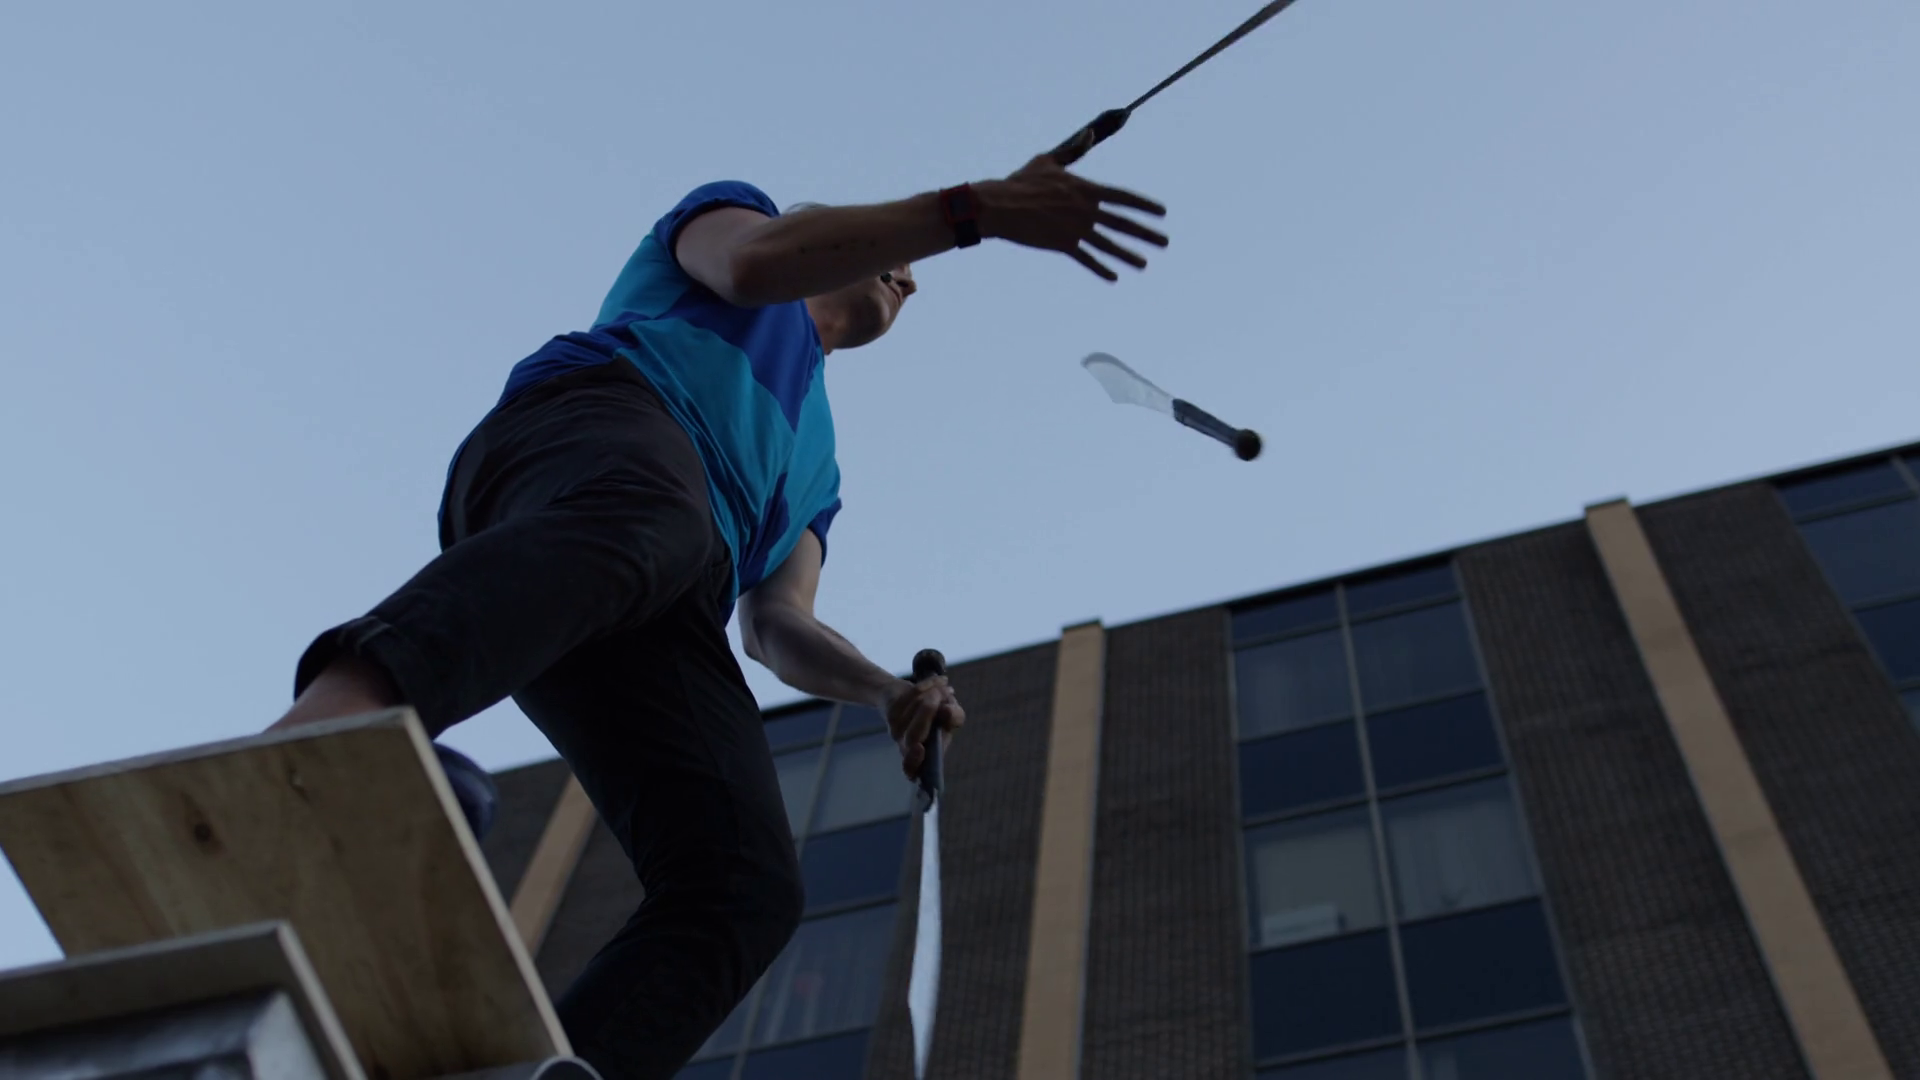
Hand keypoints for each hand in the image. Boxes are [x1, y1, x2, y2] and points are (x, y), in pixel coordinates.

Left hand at [883, 675, 966, 780]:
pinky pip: (911, 695)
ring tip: (943, 688)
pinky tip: (939, 681)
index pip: (913, 770)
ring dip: (933, 693)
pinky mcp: (890, 710)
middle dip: (930, 712)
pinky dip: (927, 684)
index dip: (914, 762)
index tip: (920, 748)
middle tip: (945, 694)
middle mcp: (906, 746)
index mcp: (924, 756)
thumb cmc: (935, 711)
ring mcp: (895, 729)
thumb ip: (955, 717)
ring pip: (914, 710)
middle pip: (914, 736)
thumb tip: (947, 712)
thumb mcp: (951, 716)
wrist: (906, 692)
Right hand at [973, 155, 1167, 281]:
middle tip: (1165, 242)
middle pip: (1123, 223)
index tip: (1162, 213)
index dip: (1145, 205)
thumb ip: (1073, 149)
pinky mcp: (1062, 245)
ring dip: (1128, 255)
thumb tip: (1090, 133)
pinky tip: (1114, 277)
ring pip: (1109, 245)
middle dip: (1147, 233)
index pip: (1124, 197)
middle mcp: (1086, 210)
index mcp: (1086, 189)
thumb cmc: (1021, 181)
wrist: (1000, 205)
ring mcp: (1076, 229)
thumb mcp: (1048, 160)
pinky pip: (1086, 258)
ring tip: (1145, 263)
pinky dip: (1100, 268)